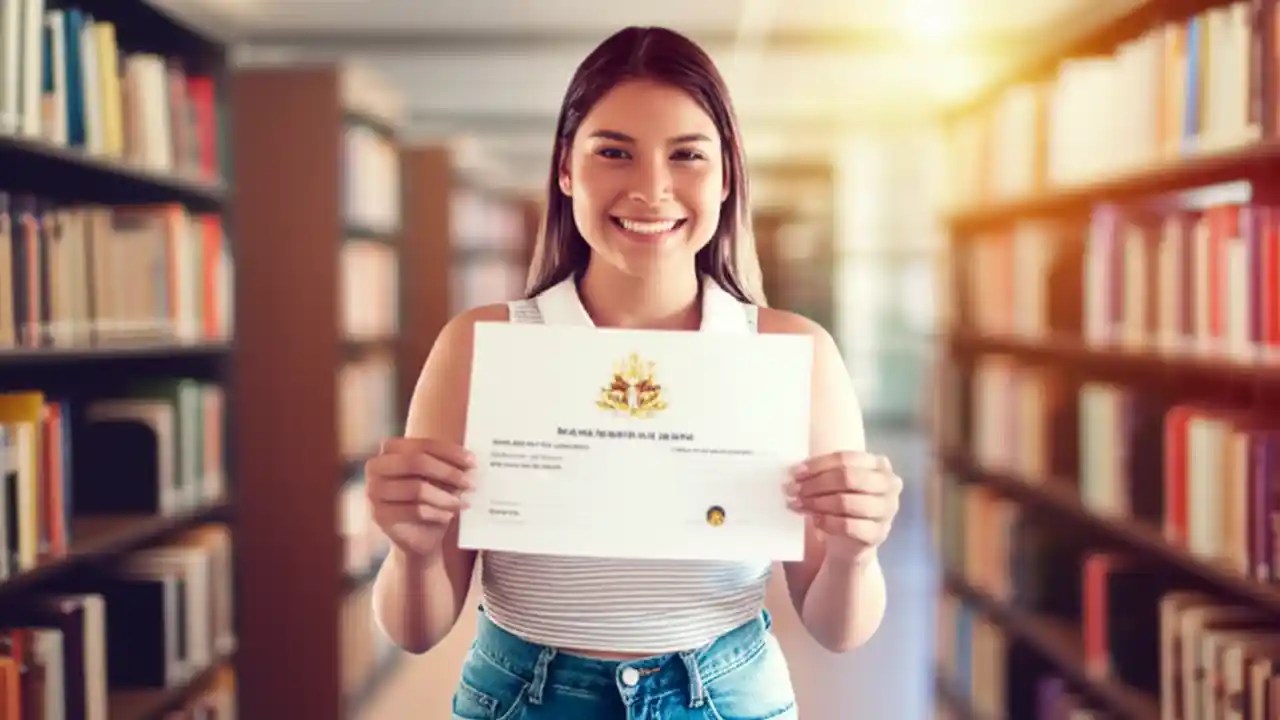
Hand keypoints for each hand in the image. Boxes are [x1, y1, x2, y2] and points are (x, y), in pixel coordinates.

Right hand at [364, 437, 475, 559]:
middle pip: (416, 462)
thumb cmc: (432, 498)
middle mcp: (376, 466)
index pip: (424, 444)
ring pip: (416, 488)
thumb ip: (451, 465)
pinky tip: (448, 516)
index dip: (450, 452)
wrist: (420, 535)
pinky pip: (414, 511)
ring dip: (445, 496)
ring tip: (463, 502)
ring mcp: (374, 491)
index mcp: (391, 449)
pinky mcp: (379, 515)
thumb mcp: (441, 477)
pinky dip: (436, 513)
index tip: (473, 462)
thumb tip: (470, 462)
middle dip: (448, 472)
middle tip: (470, 483)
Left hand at [785, 451, 901, 562]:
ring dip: (816, 502)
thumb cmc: (844, 503)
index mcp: (879, 464)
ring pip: (846, 501)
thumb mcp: (837, 483)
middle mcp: (889, 484)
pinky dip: (826, 522)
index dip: (817, 465)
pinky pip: (847, 526)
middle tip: (792, 490)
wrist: (853, 542)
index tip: (795, 473)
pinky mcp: (878, 533)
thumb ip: (822, 473)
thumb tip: (794, 472)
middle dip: (815, 483)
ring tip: (797, 504)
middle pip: (847, 478)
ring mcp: (887, 510)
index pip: (846, 458)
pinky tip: (814, 521)